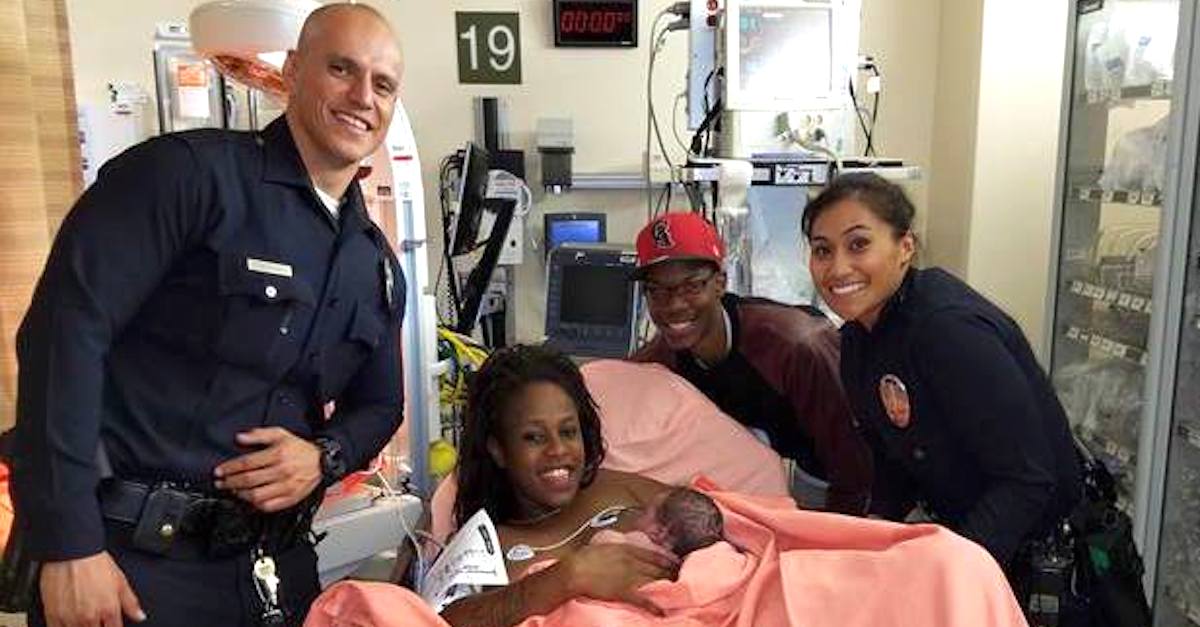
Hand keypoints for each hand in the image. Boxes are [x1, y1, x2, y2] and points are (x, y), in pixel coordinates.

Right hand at [40, 552, 144, 626]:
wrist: (71, 552)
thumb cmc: (94, 563)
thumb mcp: (120, 581)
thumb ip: (131, 603)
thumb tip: (140, 616)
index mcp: (109, 610)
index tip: (110, 624)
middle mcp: (90, 617)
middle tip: (96, 619)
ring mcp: (70, 618)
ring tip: (83, 618)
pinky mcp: (52, 616)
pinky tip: (68, 622)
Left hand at [214, 427, 320, 511]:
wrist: (322, 462)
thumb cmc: (299, 449)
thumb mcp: (280, 434)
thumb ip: (259, 435)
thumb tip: (240, 438)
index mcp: (278, 454)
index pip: (246, 463)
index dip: (229, 468)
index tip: (219, 471)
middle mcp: (282, 471)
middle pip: (248, 480)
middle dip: (230, 482)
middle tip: (221, 483)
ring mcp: (286, 486)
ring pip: (256, 495)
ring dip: (240, 494)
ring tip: (233, 491)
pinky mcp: (290, 498)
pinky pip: (268, 506)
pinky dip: (255, 505)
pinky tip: (249, 500)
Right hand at [561, 543, 678, 615]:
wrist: (574, 570)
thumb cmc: (584, 558)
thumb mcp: (603, 547)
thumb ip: (618, 549)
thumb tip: (625, 551)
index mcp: (627, 549)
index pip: (654, 554)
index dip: (668, 560)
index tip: (677, 563)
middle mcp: (632, 562)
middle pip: (657, 568)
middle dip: (671, 573)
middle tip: (681, 578)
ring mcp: (629, 577)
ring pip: (654, 581)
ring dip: (666, 586)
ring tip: (677, 591)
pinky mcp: (624, 592)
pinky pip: (643, 600)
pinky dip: (653, 607)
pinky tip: (661, 613)